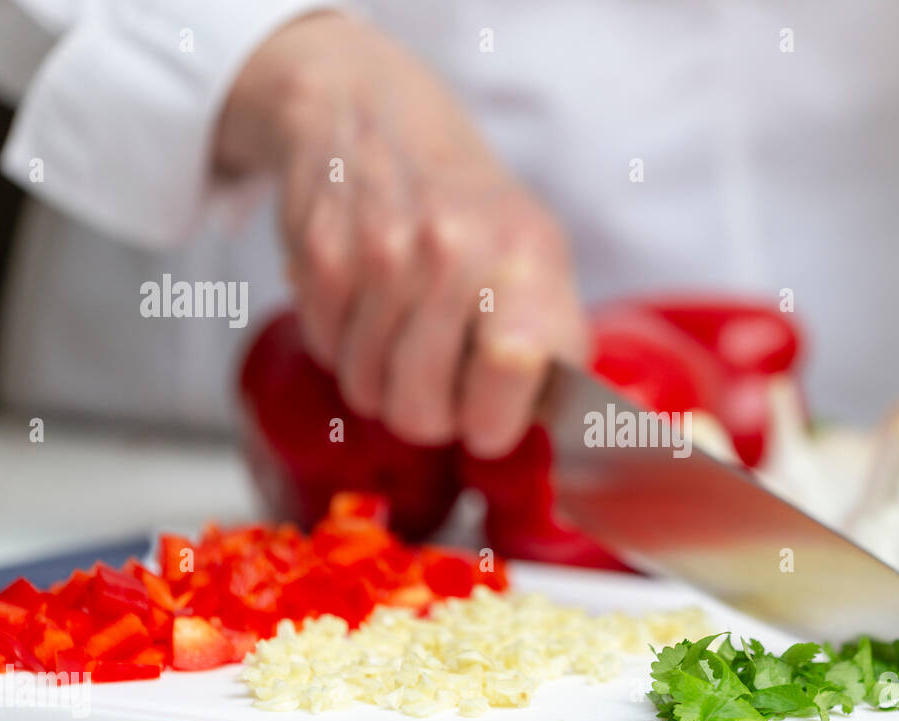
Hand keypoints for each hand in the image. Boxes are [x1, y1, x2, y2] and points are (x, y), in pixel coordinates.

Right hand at [217, 12, 586, 456]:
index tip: (491, 419)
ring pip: (370, 393)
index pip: (515, 368)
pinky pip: (328, 355)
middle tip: (440, 384)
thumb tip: (577, 428)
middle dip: (430, 416)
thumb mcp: (538, 253)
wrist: (374, 114)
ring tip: (403, 335)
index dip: (496, 421)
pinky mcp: (321, 259)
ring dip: (382, 382)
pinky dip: (343, 346)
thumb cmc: (468, 205)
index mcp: (528, 259)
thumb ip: (553, 340)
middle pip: (425, 411)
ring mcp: (383, 255)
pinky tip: (366, 305)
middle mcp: (457, 252)